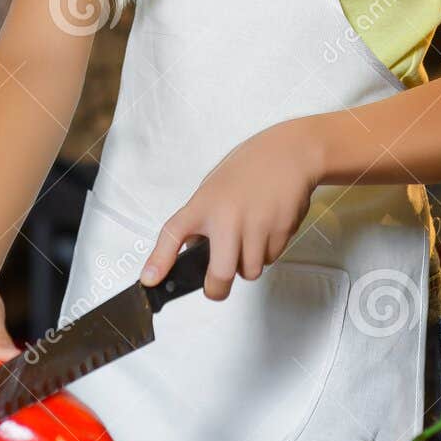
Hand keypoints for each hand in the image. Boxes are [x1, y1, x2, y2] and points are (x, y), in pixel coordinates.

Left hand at [140, 119, 324, 299]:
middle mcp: (228, 217)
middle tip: (216, 286)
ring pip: (250, 271)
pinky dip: (267, 252)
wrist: (290, 152)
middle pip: (220, 274)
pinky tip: (267, 228)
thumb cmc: (250, 166)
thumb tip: (195, 250)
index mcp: (205, 203)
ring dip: (247, 265)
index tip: (150, 280)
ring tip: (249, 239)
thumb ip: (203, 219)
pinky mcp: (281, 231)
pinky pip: (270, 259)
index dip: (159, 260)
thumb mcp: (215, 187)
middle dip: (217, 288)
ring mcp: (256, 226)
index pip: (173, 233)